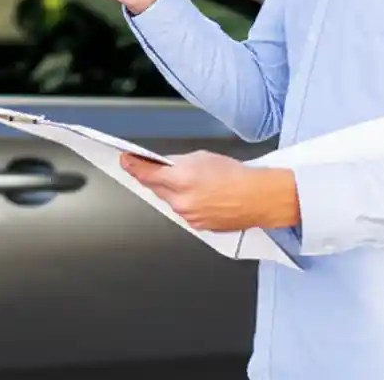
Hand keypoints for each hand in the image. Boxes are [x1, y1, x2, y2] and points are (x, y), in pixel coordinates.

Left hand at [120, 151, 299, 231]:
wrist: (259, 198)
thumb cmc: (237, 176)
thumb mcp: (202, 157)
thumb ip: (177, 162)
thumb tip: (163, 165)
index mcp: (181, 180)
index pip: (146, 173)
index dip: (132, 166)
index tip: (125, 160)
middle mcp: (181, 201)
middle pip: (155, 188)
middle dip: (154, 178)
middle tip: (151, 167)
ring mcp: (188, 216)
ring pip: (170, 201)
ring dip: (173, 191)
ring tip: (190, 182)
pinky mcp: (198, 226)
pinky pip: (184, 212)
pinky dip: (186, 203)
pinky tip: (199, 195)